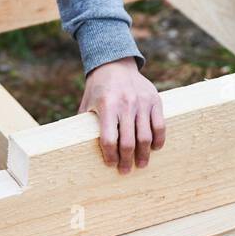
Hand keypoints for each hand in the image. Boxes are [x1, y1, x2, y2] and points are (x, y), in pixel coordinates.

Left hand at [79, 57, 165, 173]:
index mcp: (107, 106)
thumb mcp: (87, 104)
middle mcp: (126, 105)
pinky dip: (158, 140)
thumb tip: (74, 147)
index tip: (110, 164)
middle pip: (128, 142)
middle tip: (125, 171)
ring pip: (146, 136)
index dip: (110, 156)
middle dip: (127, 160)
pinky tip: (154, 148)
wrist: (115, 64)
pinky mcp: (155, 100)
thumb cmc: (98, 89)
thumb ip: (83, 124)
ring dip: (144, 155)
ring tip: (141, 164)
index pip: (109, 139)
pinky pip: (160, 125)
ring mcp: (142, 102)